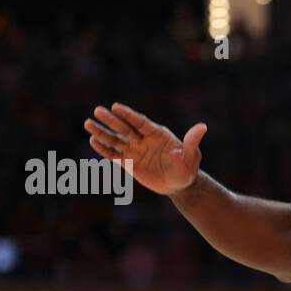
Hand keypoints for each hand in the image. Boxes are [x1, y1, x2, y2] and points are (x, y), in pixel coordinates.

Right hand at [84, 102, 207, 195]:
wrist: (180, 184)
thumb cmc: (187, 168)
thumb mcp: (191, 156)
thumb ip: (192, 141)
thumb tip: (202, 127)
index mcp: (156, 134)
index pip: (140, 122)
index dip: (128, 115)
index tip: (115, 106)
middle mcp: (143, 139)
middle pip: (125, 128)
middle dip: (111, 120)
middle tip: (97, 110)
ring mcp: (135, 150)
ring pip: (116, 140)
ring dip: (102, 133)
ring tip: (87, 124)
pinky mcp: (129, 163)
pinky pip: (114, 155)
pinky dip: (104, 149)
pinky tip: (93, 141)